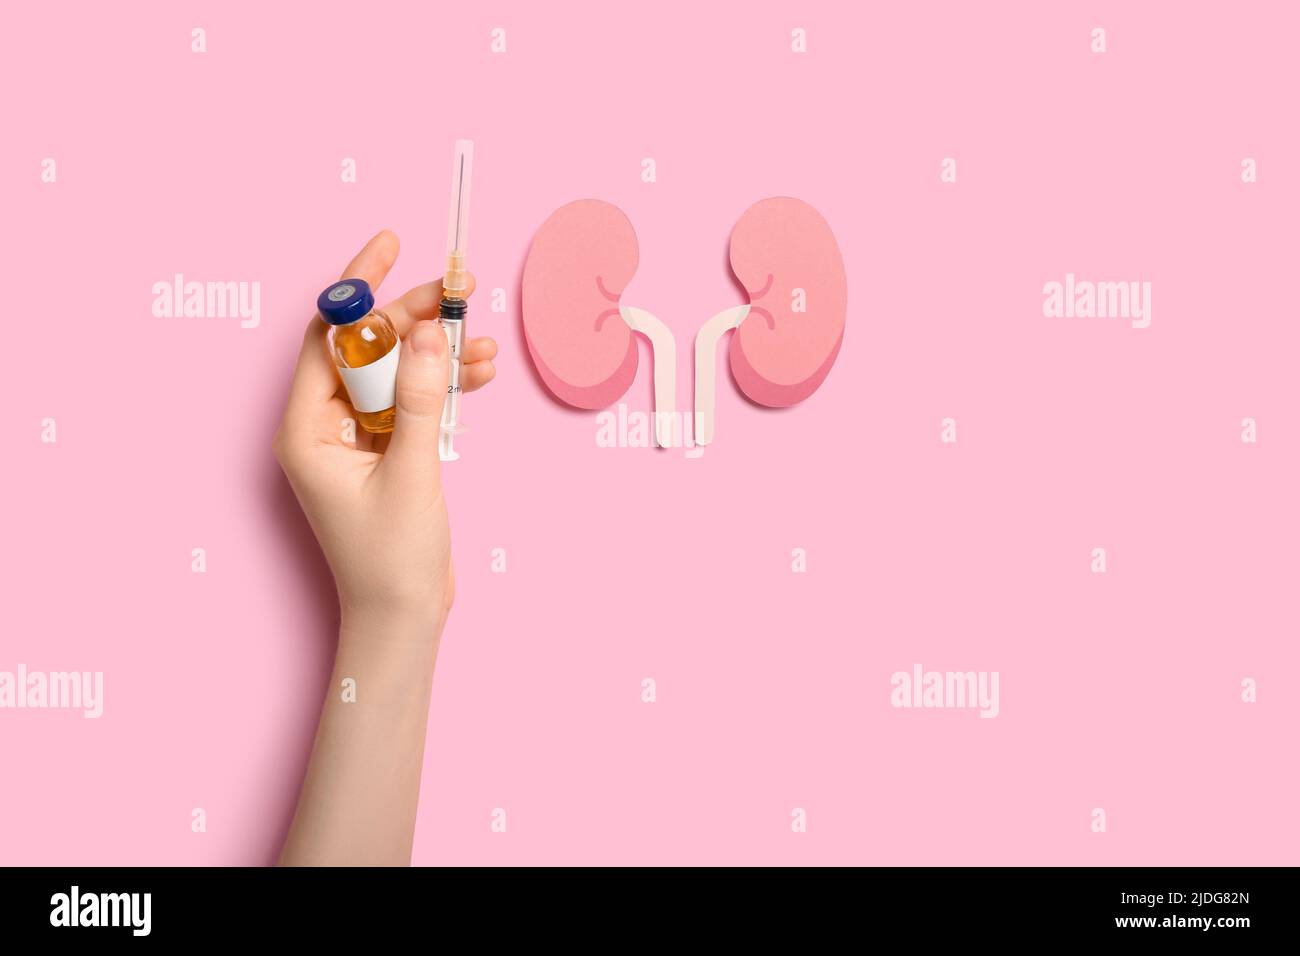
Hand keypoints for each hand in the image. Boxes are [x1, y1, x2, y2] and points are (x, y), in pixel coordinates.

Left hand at [273, 230, 496, 627]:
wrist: (404, 618)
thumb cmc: (391, 560)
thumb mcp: (410, 473)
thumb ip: (418, 399)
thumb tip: (427, 330)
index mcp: (306, 429)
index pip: (327, 337)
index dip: (357, 289)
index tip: (390, 246)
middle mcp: (324, 427)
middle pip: (366, 349)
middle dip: (412, 319)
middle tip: (457, 292)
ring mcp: (356, 440)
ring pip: (395, 373)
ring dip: (436, 356)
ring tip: (482, 342)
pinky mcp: (387, 453)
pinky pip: (412, 403)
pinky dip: (442, 388)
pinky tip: (478, 374)